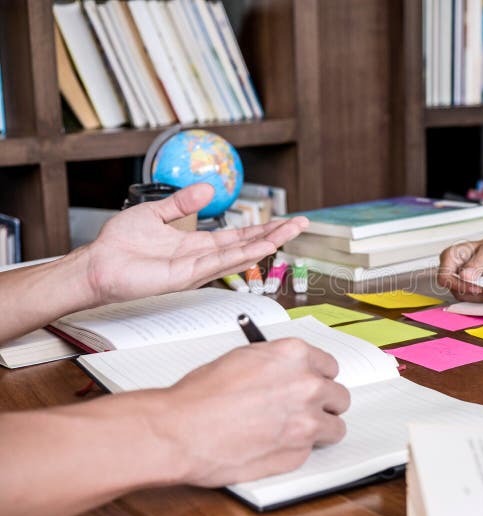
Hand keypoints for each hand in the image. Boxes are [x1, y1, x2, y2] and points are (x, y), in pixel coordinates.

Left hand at [84, 183, 307, 303]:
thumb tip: (208, 189)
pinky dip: (241, 256)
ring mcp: (198, 269)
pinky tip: (260, 248)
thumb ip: (183, 203)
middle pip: (248, 245)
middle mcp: (203, 258)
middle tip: (301, 224)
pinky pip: (219, 264)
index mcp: (197, 243)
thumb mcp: (156, 213)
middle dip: (276, 235)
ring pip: (240, 255)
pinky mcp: (186, 276)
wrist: (99, 263)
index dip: (262, 228)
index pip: (238, 235)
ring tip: (289, 233)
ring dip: (266, 244)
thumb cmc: (121, 245)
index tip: (284, 220)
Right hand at [157, 338, 349, 486]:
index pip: (330, 366)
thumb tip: (288, 370)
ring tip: (295, 431)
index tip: (313, 384)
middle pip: (339, 396)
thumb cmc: (201, 395)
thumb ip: (276, 363)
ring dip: (320, 429)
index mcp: (295, 356)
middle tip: (306, 409)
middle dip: (324, 403)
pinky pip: (311, 451)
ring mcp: (307, 421)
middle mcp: (308, 385)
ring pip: (335, 426)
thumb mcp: (243, 358)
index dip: (319, 377)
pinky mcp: (298, 453)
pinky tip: (273, 446)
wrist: (182, 430)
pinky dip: (297, 450)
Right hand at [437, 235, 482, 301]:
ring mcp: (460, 282)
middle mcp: (453, 271)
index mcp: (451, 256)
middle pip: (455, 290)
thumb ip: (476, 264)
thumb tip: (463, 275)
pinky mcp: (469, 291)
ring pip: (466, 298)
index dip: (458, 285)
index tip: (476, 287)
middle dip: (475, 292)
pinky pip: (475, 300)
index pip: (444, 277)